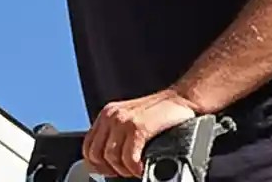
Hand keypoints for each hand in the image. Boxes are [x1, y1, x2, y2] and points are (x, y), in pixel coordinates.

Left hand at [82, 89, 197, 178]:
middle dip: (111, 169)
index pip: (88, 147)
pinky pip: (128, 159)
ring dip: (125, 170)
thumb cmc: (162, 114)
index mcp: (107, 115)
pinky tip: (143, 167)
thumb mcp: (131, 120)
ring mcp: (123, 120)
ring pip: (111, 159)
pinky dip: (135, 169)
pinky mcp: (138, 127)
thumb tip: (109, 161)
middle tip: (126, 171)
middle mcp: (111, 116)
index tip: (112, 170)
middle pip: (95, 155)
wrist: (183, 100)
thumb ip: (117, 135)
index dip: (98, 164)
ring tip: (137, 168)